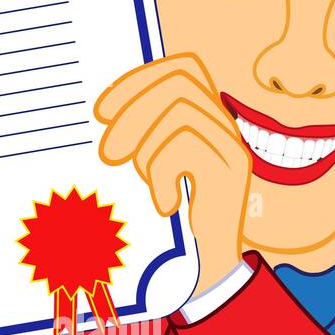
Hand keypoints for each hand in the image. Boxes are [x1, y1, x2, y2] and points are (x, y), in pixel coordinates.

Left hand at [95, 53, 250, 294]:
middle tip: (108, 153)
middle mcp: (224, 125)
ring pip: (181, 113)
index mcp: (205, 116)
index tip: (102, 110)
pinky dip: (164, 171)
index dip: (139, 79)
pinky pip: (188, 146)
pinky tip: (164, 202)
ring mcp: (232, 146)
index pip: (181, 67)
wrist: (210, 267)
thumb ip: (139, 138)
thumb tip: (102, 113)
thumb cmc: (172, 217)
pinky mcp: (232, 173)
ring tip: (140, 178)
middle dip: (134, 109)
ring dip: (148, 145)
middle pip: (179, 82)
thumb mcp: (150, 169)